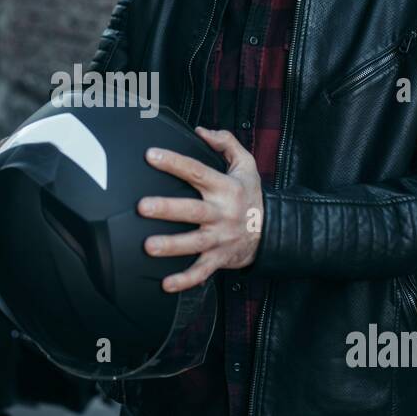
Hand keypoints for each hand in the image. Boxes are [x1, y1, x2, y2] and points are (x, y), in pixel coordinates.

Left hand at [137, 126, 263, 292]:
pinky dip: (185, 279)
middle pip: (193, 209)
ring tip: (148, 246)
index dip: (174, 162)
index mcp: (225, 187)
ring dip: (171, 245)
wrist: (273, 232)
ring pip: (194, 243)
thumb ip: (226, 143)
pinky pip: (202, 271)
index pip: (197, 171)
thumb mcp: (246, 164)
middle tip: (143, 206)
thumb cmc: (251, 195)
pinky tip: (166, 284)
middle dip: (167, 208)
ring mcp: (220, 238)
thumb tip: (201, 130)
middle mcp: (222, 213)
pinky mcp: (219, 258)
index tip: (151, 155)